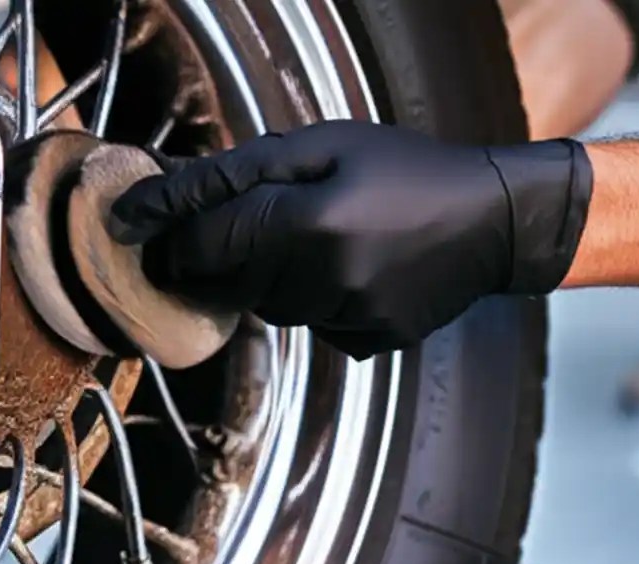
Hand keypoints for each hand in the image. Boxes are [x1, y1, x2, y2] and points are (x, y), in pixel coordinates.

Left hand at [111, 121, 592, 358]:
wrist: (497, 218)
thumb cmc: (407, 169)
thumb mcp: (322, 145)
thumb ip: (237, 174)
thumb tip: (160, 201)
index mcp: (307, 222)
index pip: (205, 245)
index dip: (171, 239)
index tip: (142, 233)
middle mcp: (323, 279)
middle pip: (232, 281)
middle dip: (230, 254)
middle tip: (266, 221)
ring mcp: (348, 317)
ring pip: (271, 307)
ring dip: (275, 278)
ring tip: (324, 239)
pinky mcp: (370, 343)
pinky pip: (313, 328)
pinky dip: (317, 302)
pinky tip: (354, 270)